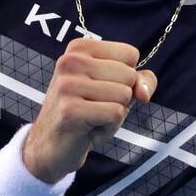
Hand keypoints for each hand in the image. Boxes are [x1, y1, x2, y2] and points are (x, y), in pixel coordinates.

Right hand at [21, 37, 155, 182]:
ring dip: (115, 114)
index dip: (126, 77)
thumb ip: (139, 81)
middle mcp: (70, 61)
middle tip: (95, 107)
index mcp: (79, 48)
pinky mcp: (70, 110)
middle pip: (129, 75)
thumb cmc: (87, 114)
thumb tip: (143, 92)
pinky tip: (89, 129)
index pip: (131, 54)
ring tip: (92, 117)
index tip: (102, 88)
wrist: (52, 146)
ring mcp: (67, 85)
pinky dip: (109, 127)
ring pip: (124, 95)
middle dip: (121, 97)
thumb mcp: (116, 90)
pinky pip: (115, 114)